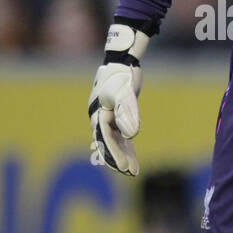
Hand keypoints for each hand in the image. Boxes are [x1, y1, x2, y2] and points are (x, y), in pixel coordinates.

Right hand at [88, 23, 149, 175]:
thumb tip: (131, 135)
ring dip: (122, 154)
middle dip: (117, 158)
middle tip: (129, 172)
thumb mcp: (126, 94)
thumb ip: (127, 114)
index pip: (106, 139)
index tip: (124, 167)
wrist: (122, 61)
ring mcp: (108, 117)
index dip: (115, 154)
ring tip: (133, 170)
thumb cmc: (122, 76)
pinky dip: (126, 146)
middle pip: (107, 143)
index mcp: (99, 114)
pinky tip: (132, 158)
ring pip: (114, 141)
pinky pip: (120, 135)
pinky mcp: (117, 115)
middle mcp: (100, 118)